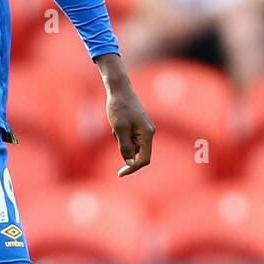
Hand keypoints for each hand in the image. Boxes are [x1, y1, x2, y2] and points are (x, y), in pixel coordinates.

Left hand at [96, 55, 155, 175]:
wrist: (119, 90)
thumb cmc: (119, 108)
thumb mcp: (119, 129)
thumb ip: (125, 147)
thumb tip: (129, 162)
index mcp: (147, 134)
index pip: (144, 159)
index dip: (132, 168)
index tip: (119, 173)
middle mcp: (149, 133)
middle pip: (137, 153)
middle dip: (124, 148)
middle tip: (115, 132)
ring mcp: (144, 129)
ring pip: (131, 145)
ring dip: (121, 141)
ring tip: (116, 125)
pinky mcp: (138, 126)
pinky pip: (129, 138)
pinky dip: (121, 135)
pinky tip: (116, 123)